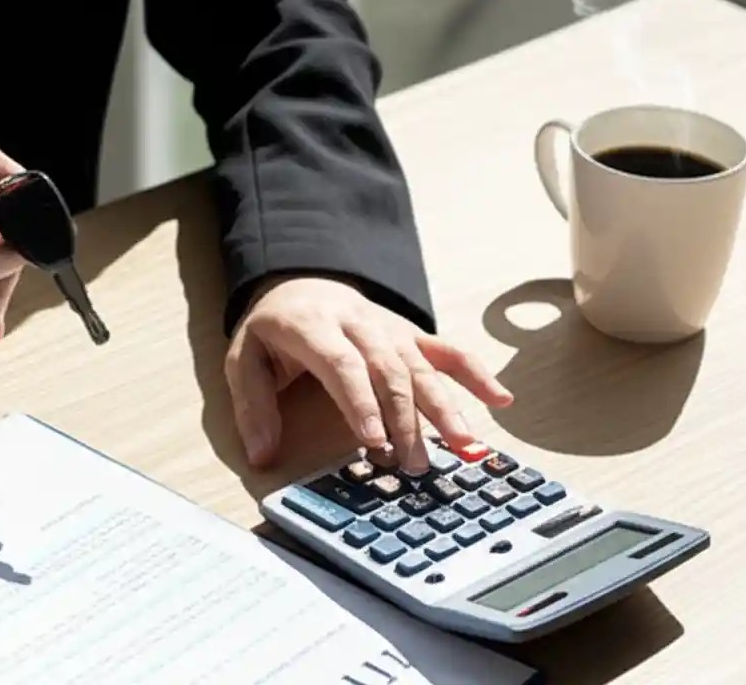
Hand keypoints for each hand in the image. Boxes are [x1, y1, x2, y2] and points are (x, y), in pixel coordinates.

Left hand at [224, 277, 513, 473]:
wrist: (300, 282)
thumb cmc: (273, 331)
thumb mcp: (244, 360)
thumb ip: (253, 407)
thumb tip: (262, 455)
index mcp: (314, 327)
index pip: (344, 366)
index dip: (361, 403)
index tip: (374, 441)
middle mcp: (359, 323)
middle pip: (389, 371)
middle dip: (406, 419)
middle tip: (414, 463)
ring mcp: (390, 328)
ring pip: (422, 366)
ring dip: (445, 406)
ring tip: (463, 445)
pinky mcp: (410, 334)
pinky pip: (447, 352)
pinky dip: (476, 374)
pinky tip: (501, 400)